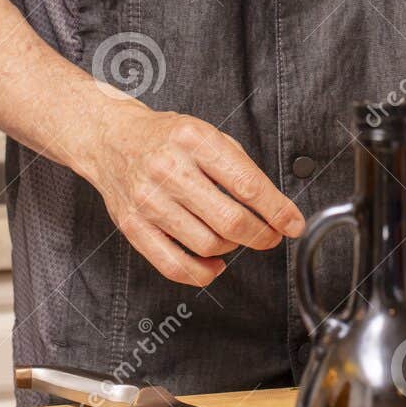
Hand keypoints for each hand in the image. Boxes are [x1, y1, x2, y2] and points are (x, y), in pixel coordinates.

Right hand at [84, 90, 304, 286]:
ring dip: (232, 249)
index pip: (247, 185)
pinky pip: (173, 265)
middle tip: (270, 236)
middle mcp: (168, 169)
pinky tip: (214, 265)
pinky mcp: (132, 226)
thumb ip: (240, 167)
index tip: (293, 224)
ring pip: (207, 245)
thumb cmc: (166, 138)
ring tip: (233, 238)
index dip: (277, 211)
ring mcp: (148, 200)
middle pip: (230, 221)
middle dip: (261, 235)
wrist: (112, 140)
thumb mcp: (208, 133)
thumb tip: (273, 208)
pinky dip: (202, 273)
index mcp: (193, 140)